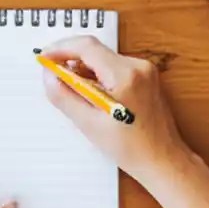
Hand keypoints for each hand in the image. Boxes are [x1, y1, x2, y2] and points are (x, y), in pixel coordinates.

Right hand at [41, 36, 191, 186]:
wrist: (163, 160)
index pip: (86, 47)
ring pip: (103, 59)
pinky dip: (99, 77)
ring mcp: (145, 70)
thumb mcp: (89, 124)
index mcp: (125, 75)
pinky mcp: (147, 76)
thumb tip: (49, 76)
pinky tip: (94, 98)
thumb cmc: (132, 149)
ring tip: (77, 97)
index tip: (45, 59)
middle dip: (71, 62)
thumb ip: (64, 96)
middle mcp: (138, 66)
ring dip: (85, 71)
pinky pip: (115, 67)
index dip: (60, 50)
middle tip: (55, 79)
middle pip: (95, 51)